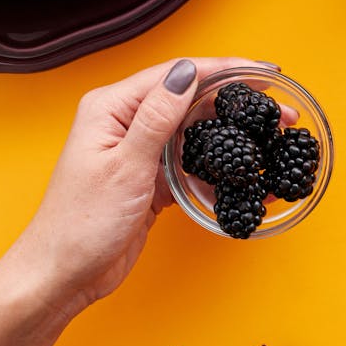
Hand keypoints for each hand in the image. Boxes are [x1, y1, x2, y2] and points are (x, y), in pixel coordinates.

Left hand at [6, 57, 271, 317]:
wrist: (64, 275)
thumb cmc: (81, 224)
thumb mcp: (125, 166)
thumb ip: (157, 117)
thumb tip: (186, 73)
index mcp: (111, 108)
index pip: (177, 75)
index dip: (224, 70)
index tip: (263, 72)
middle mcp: (126, 122)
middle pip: (193, 100)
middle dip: (239, 103)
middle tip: (280, 112)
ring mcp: (141, 151)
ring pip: (198, 131)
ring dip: (235, 134)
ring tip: (274, 138)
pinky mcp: (153, 178)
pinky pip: (193, 162)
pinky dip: (220, 167)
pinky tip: (246, 173)